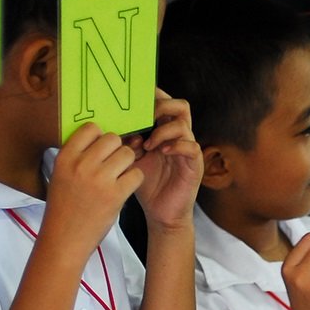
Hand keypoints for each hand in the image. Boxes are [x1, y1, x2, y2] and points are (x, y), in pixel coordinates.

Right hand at [43, 121, 141, 257]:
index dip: (101, 137)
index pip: (91, 128)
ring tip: (119, 177)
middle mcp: (81, 165)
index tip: (101, 151)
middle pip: (113, 139)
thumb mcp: (61, 176)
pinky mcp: (116, 194)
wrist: (65, 238)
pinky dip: (135, 179)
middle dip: (117, 150)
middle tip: (114, 165)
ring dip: (128, 164)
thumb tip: (100, 136)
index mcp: (65, 157)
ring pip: (127, 154)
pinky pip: (137, 174)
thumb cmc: (65, 207)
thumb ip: (78, 157)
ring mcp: (99, 179)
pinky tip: (125, 188)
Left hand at [125, 89, 202, 231]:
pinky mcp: (194, 165)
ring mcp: (188, 151)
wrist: (161, 214)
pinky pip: (191, 147)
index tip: (136, 97)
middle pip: (180, 106)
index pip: (166, 104)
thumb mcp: (132, 159)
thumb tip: (114, 123)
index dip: (155, 96)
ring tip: (148, 144)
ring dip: (163, 130)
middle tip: (144, 117)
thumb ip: (127, 141)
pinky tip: (161, 152)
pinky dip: (175, 146)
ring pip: (183, 125)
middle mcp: (179, 138)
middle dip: (161, 106)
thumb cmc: (147, 186)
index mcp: (165, 132)